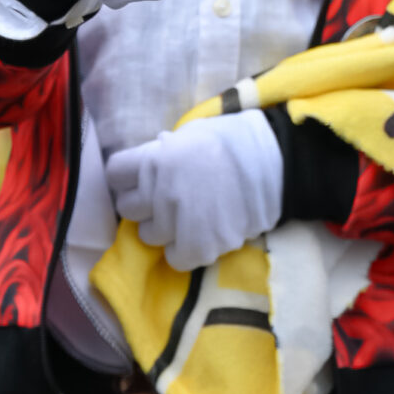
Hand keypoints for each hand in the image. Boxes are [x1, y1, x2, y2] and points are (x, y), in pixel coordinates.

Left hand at [106, 113, 282, 271]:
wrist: (277, 164)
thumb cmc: (235, 141)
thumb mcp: (191, 135)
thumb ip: (164, 151)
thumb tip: (151, 160)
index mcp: (155, 159)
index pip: (115, 173)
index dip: (127, 176)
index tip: (139, 178)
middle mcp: (159, 192)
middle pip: (127, 208)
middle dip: (143, 203)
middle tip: (164, 199)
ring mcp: (177, 222)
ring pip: (148, 235)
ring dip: (163, 228)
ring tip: (186, 219)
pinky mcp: (199, 246)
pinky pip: (174, 258)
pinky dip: (184, 250)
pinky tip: (198, 236)